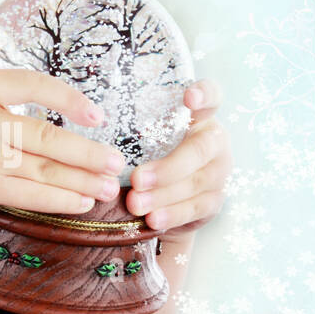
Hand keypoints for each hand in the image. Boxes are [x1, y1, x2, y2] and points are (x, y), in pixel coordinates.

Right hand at [0, 0, 128, 234]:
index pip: (28, 84)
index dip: (67, 98)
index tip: (97, 115)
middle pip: (43, 136)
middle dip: (87, 152)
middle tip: (118, 160)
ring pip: (41, 169)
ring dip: (81, 180)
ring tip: (108, 186)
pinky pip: (28, 195)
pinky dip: (59, 200)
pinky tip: (83, 202)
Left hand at [123, 79, 231, 242]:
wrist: (169, 193)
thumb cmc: (152, 152)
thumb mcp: (145, 136)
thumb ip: (136, 127)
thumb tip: (96, 126)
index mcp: (200, 117)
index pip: (212, 96)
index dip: (204, 94)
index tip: (189, 97)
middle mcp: (214, 141)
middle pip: (199, 150)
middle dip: (167, 167)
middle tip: (136, 179)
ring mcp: (218, 171)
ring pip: (196, 182)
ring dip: (163, 194)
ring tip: (135, 203)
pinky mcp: (215, 199)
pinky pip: (196, 207)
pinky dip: (173, 214)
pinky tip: (153, 219)